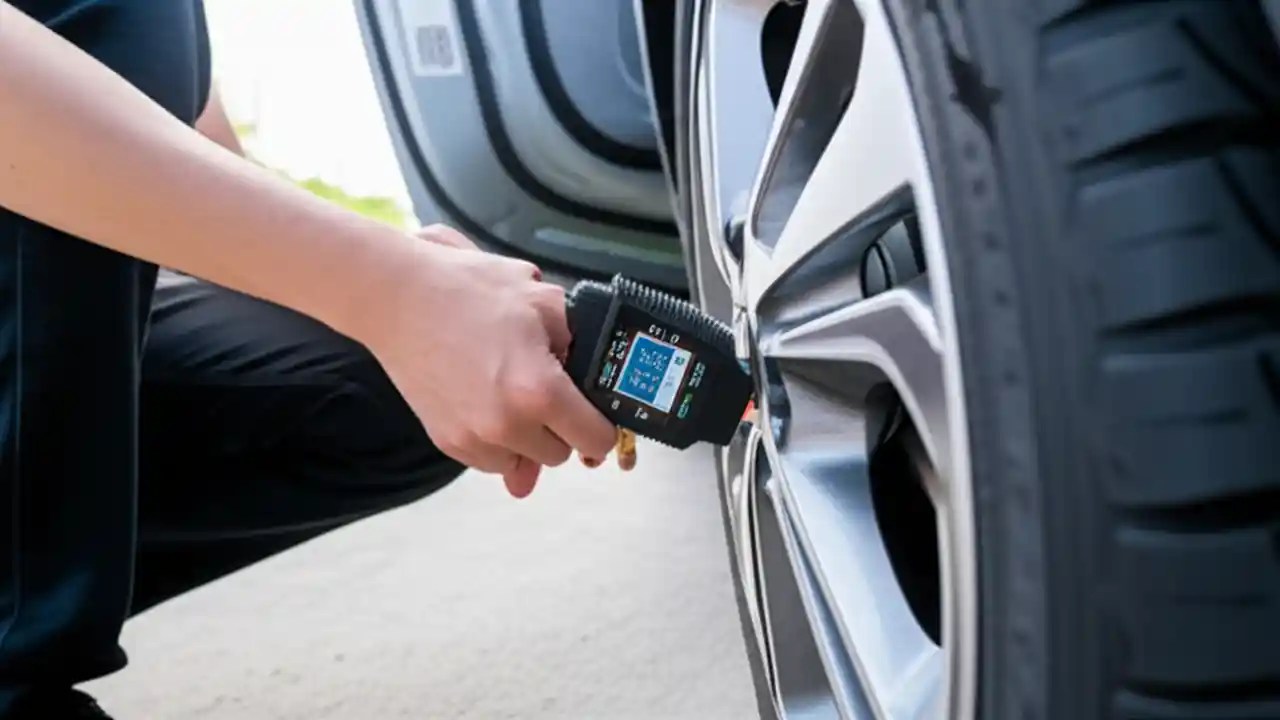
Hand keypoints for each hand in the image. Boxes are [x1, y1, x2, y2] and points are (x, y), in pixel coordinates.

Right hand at [361, 225, 615, 497]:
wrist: (397, 299)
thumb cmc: (466, 290)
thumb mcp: (542, 299)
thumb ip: (579, 340)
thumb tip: (595, 376)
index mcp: (540, 391)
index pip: (597, 440)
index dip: (601, 423)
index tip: (593, 410)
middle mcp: (507, 426)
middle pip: (562, 454)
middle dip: (562, 426)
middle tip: (546, 387)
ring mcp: (474, 439)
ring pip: (525, 461)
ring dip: (528, 438)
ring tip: (511, 392)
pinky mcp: (447, 442)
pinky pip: (491, 460)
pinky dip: (497, 441)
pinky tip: (487, 401)